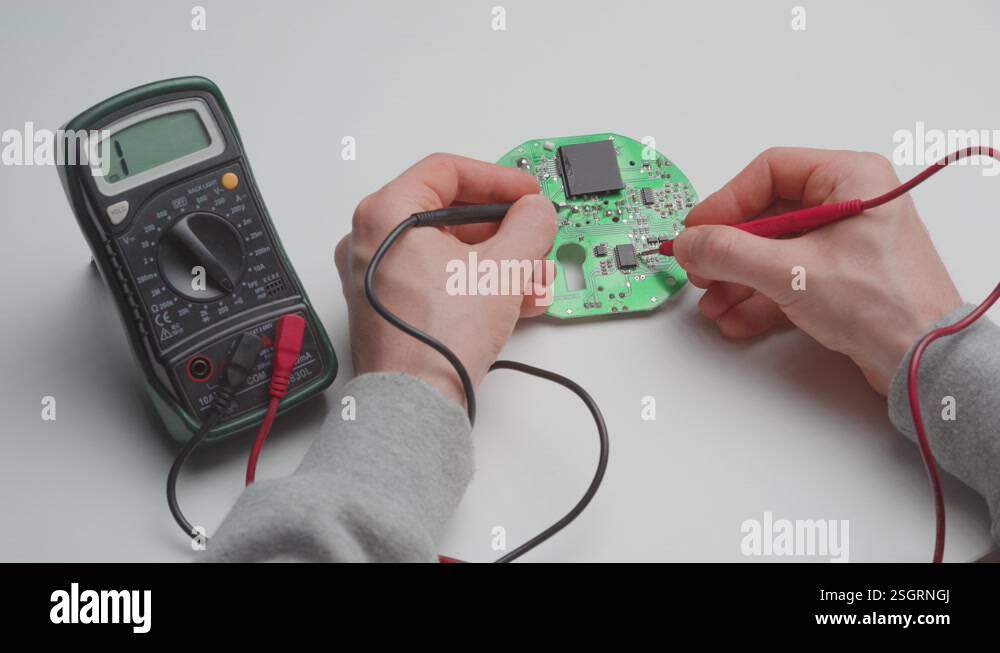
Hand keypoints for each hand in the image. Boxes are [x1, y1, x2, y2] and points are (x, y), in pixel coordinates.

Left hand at [334, 153, 556, 406]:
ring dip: (499, 262)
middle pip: (452, 215)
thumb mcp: (504, 269)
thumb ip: (530, 225)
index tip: (527, 193)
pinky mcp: (389, 306)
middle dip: (505, 231)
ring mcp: (377, 276)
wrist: (415, 402)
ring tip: (532, 279)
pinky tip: (514, 300)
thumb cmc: (436, 340)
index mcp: (385, 215)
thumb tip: (536, 212)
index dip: (498, 179)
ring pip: (450, 252)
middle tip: (534, 237)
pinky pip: (439, 279)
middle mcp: (371, 241)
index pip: (447, 171)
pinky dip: (477, 284)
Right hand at [673, 148, 962, 394]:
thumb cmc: (881, 304)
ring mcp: (846, 243)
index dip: (725, 202)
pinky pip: (788, 277)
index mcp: (850, 178)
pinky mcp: (842, 279)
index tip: (697, 231)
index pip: (769, 172)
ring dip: (737, 278)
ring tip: (712, 302)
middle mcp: (849, 203)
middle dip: (729, 250)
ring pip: (774, 251)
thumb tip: (689, 243)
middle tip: (700, 269)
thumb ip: (729, 253)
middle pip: (767, 215)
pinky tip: (736, 318)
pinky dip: (760, 296)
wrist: (922, 362)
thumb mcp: (790, 272)